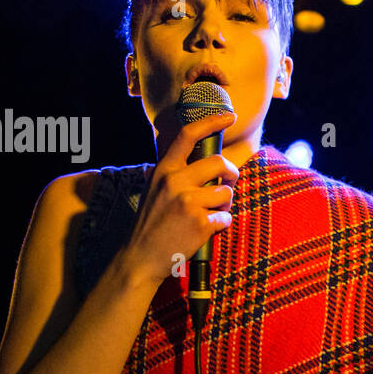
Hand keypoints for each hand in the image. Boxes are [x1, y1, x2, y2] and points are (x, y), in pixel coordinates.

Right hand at [124, 112, 239, 286]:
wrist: (141, 258)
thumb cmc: (152, 224)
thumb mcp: (156, 189)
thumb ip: (177, 174)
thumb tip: (209, 165)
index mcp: (164, 169)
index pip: (188, 135)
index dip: (212, 121)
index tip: (229, 115)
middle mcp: (175, 181)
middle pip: (219, 163)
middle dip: (232, 173)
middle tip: (229, 183)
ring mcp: (187, 201)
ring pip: (226, 193)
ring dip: (224, 205)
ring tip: (209, 214)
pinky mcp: (200, 222)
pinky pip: (226, 217)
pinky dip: (221, 225)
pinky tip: (205, 231)